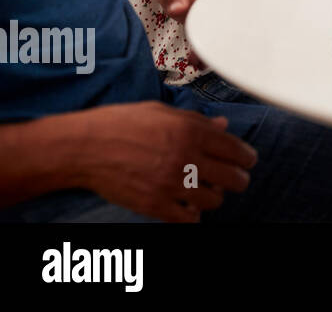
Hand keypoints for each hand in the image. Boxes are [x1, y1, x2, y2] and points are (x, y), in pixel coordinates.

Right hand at [80, 102, 255, 221]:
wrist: (83, 147)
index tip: (247, 161)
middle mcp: (186, 157)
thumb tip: (223, 126)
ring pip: (214, 201)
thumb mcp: (162, 112)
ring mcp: (171, 184)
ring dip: (214, 196)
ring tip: (206, 190)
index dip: (247, 158)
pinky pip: (188, 219)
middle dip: (238, 179)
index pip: (237, 150)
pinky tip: (188, 206)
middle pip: (234, 179)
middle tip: (234, 178)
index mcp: (191, 131)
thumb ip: (197, 121)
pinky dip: (193, 215)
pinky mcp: (154, 205)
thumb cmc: (121, 123)